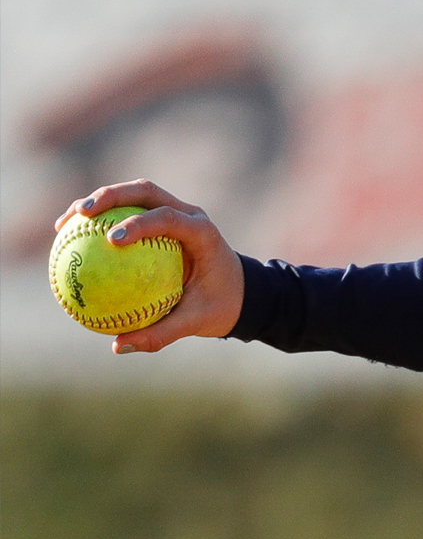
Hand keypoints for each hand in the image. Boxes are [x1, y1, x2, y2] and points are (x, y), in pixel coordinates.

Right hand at [55, 180, 245, 353]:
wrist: (240, 291)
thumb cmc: (220, 305)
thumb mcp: (197, 323)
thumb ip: (161, 333)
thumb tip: (117, 346)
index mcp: (203, 234)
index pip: (170, 218)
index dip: (140, 223)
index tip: (113, 239)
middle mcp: (190, 215)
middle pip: (147, 192)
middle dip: (111, 195)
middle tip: (82, 213)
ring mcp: (176, 212)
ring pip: (134, 195)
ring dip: (99, 201)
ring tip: (65, 222)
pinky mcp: (164, 218)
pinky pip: (128, 213)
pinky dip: (101, 220)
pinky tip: (71, 238)